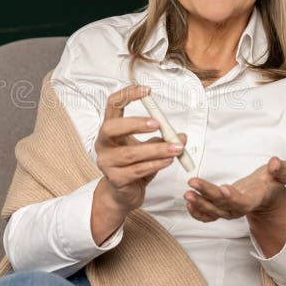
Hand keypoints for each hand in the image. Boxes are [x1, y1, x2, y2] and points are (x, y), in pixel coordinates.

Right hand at [95, 84, 186, 213]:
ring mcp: (107, 163)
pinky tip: (168, 161)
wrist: (124, 194)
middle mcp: (103, 144)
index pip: (113, 105)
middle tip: (157, 123)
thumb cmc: (134, 166)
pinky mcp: (115, 179)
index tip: (147, 91)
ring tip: (176, 148)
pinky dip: (155, 164)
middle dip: (135, 124)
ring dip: (156, 149)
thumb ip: (163, 139)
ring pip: (130, 153)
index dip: (127, 95)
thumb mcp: (149, 148)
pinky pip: (137, 170)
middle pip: (112, 127)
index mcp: (110, 130)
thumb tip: (182, 136)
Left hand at [184, 156, 285, 222]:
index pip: (243, 201)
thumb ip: (281, 169)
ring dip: (198, 203)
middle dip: (207, 195)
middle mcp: (240, 208)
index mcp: (255, 199)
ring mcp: (229, 211)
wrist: (268, 197)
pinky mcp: (221, 210)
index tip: (223, 189)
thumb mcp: (283, 174)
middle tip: (193, 184)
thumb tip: (274, 163)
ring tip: (187, 194)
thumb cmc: (272, 183)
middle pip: (222, 204)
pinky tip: (188, 203)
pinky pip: (208, 216)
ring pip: (212, 211)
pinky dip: (197, 213)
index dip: (233, 197)